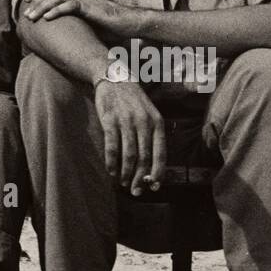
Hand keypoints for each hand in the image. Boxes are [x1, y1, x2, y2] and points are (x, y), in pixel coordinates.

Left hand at [22, 0, 130, 34]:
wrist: (130, 24)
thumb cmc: (113, 27)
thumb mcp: (91, 24)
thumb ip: (78, 24)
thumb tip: (65, 33)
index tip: (28, 1)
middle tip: (25, 8)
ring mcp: (86, 0)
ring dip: (43, 6)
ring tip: (31, 15)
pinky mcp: (91, 7)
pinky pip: (70, 6)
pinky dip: (57, 11)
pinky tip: (47, 17)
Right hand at [94, 79, 165, 195]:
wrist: (115, 78)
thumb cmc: (134, 101)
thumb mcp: (150, 114)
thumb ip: (152, 136)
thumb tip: (151, 165)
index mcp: (157, 123)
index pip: (160, 153)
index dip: (158, 173)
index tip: (154, 187)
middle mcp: (144, 123)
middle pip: (144, 158)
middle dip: (140, 179)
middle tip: (136, 192)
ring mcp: (127, 122)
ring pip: (129, 155)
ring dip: (126, 173)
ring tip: (123, 183)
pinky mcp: (110, 121)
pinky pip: (112, 147)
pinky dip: (111, 163)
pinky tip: (111, 171)